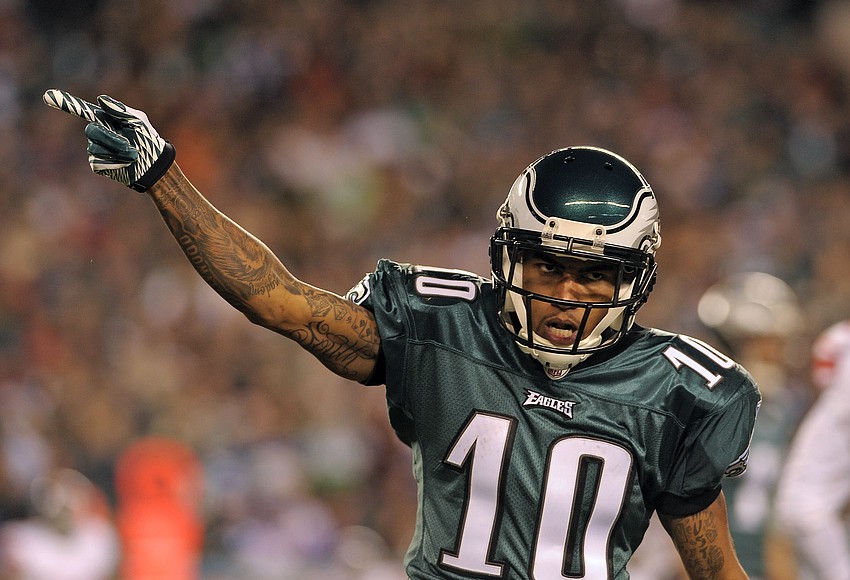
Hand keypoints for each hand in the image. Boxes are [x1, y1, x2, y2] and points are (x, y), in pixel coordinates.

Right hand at [43, 89, 174, 191]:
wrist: (154, 166)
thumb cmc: (148, 140)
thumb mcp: (139, 123)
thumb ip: (121, 111)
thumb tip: (100, 99)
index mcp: (106, 119)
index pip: (82, 110)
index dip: (65, 102)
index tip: (48, 95)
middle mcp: (97, 132)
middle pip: (91, 131)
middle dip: (111, 139)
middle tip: (130, 146)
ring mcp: (95, 149)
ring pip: (96, 148)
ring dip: (118, 152)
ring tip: (133, 155)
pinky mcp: (98, 165)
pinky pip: (99, 162)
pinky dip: (116, 163)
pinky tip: (126, 164)